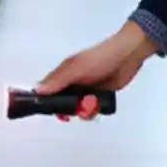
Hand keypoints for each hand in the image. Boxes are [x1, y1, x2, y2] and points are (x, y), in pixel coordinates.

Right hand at [34, 20, 157, 120]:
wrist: (128, 55)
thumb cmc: (101, 57)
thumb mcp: (77, 67)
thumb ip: (59, 79)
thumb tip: (37, 90)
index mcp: (64, 73)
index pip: (48, 90)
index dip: (46, 102)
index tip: (51, 111)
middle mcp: (73, 82)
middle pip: (62, 104)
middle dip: (68, 110)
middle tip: (77, 109)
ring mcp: (86, 90)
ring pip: (77, 109)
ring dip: (84, 111)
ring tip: (93, 104)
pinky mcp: (99, 96)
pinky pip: (91, 110)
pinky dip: (94, 111)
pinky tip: (99, 106)